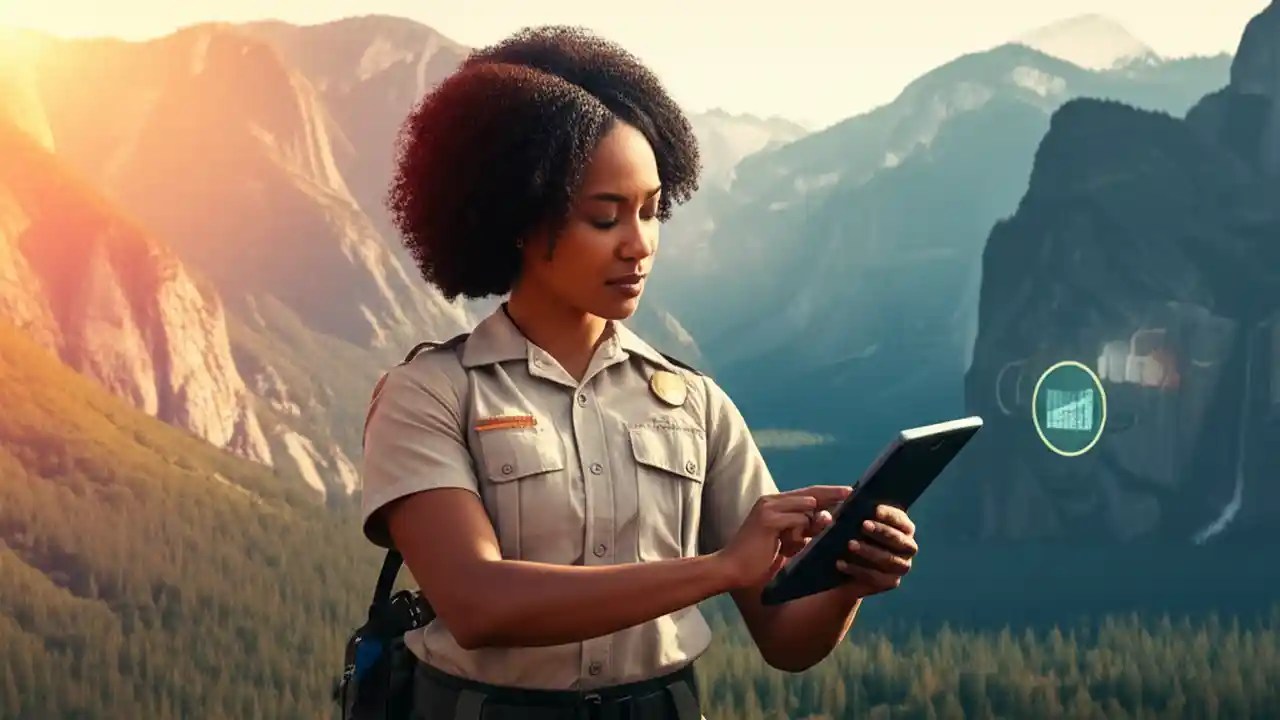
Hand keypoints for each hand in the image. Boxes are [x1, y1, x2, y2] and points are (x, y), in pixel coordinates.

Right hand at [716, 485, 850, 591]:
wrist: (732, 569)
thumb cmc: (758, 560)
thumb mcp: (787, 542)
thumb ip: (803, 531)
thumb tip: (825, 521)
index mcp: (774, 505)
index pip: (807, 494)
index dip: (827, 493)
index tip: (847, 492)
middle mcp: (771, 501)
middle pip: (809, 493)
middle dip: (832, 493)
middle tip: (852, 492)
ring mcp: (768, 508)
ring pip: (806, 506)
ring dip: (818, 518)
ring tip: (832, 522)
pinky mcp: (768, 518)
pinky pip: (798, 519)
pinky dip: (807, 527)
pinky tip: (811, 534)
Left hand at [835, 504, 917, 597]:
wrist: (846, 564)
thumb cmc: (851, 532)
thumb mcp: (851, 519)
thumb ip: (854, 511)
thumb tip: (851, 501)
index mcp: (904, 527)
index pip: (901, 519)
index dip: (889, 515)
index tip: (874, 510)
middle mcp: (908, 546)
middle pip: (899, 539)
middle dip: (881, 532)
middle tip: (863, 525)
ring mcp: (901, 566)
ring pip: (889, 560)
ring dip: (869, 552)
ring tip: (850, 544)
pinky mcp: (890, 582)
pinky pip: (876, 577)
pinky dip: (857, 570)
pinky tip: (841, 563)